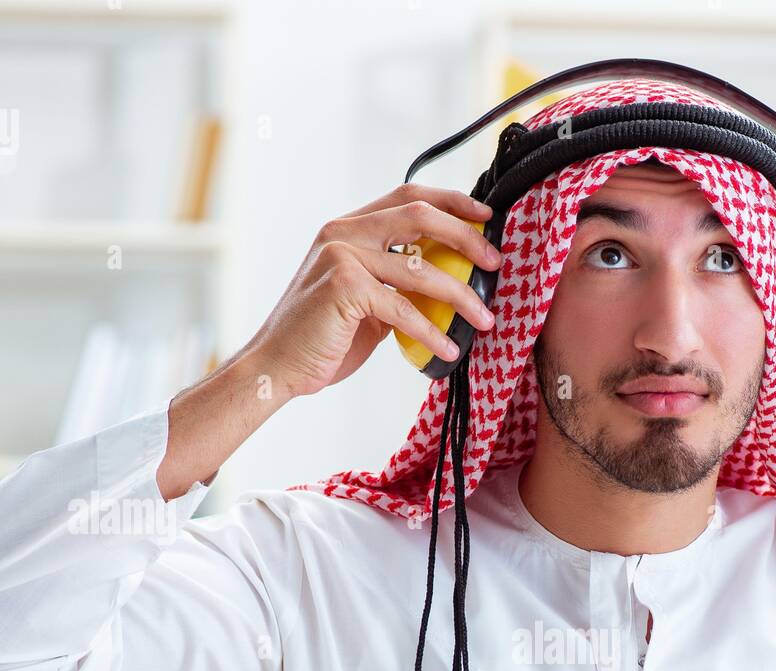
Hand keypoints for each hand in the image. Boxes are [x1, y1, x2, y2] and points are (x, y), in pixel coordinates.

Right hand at [243, 184, 502, 398]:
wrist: (277, 366)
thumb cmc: (322, 338)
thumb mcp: (365, 302)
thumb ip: (396, 285)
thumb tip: (446, 287)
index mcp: (349, 228)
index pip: (408, 196)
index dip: (451, 201)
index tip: (486, 217)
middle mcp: (343, 233)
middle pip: (420, 215)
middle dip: (466, 237)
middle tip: (496, 261)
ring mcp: (342, 256)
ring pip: (420, 268)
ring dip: (461, 295)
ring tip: (486, 318)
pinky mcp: (344, 288)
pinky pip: (404, 309)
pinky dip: (433, 332)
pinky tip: (449, 349)